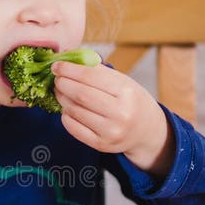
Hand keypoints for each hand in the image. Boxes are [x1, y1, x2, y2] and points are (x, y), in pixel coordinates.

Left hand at [52, 60, 175, 176]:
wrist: (147, 131)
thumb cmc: (131, 101)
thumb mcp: (123, 81)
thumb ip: (98, 71)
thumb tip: (69, 59)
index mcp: (126, 92)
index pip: (90, 76)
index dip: (69, 69)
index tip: (57, 65)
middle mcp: (120, 113)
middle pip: (80, 94)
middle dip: (63, 84)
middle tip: (57, 79)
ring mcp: (111, 131)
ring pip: (74, 111)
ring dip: (62, 98)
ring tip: (61, 92)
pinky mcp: (101, 144)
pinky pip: (73, 128)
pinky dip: (65, 115)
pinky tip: (68, 109)